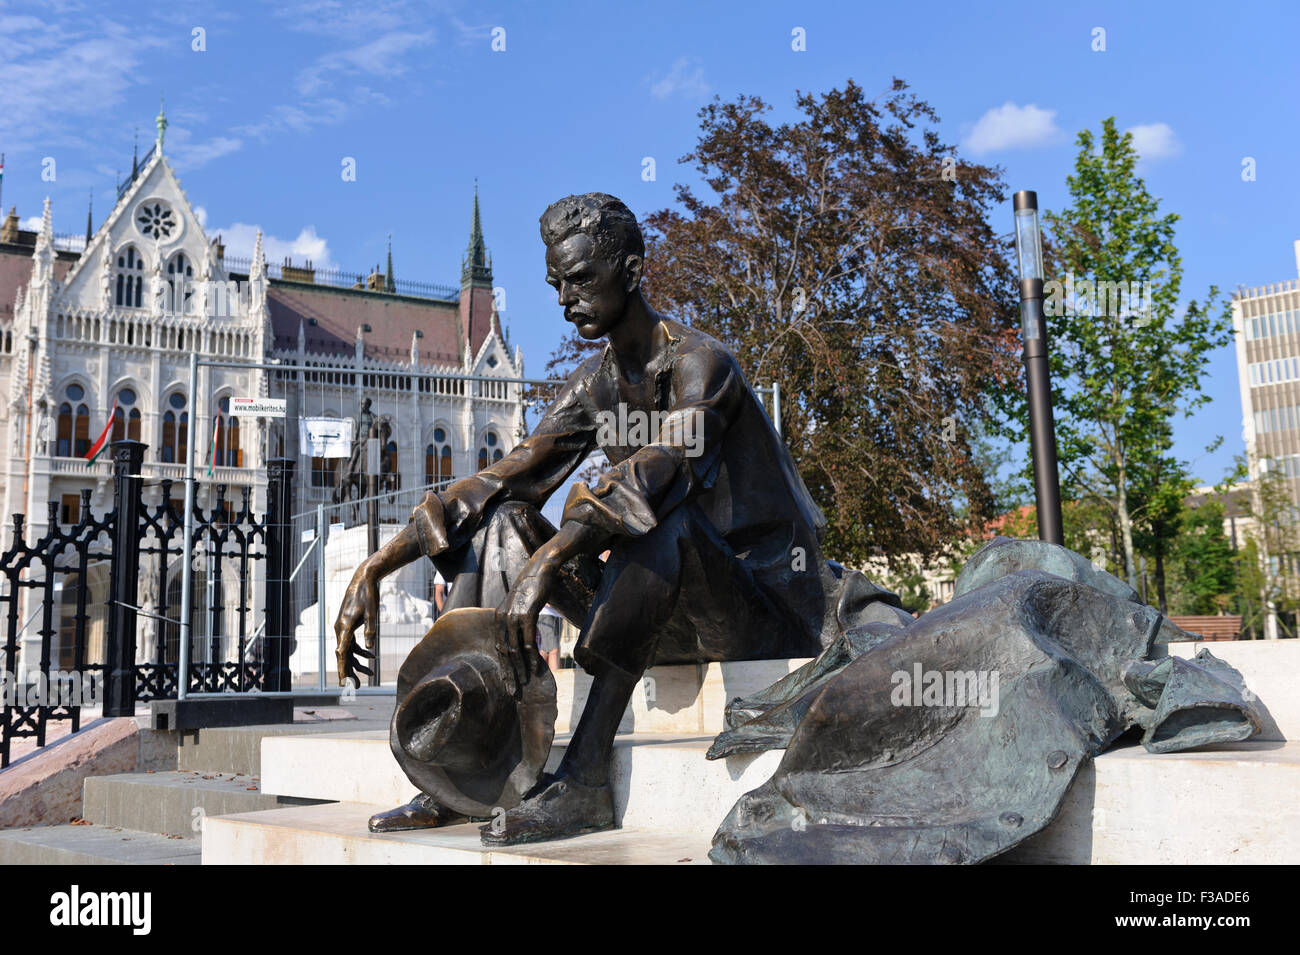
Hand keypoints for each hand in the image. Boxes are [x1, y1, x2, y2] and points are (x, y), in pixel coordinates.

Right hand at [335, 558, 378, 686]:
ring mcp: (343, 628)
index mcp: (345, 627)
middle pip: (343, 655)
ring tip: (370, 674)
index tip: (342, 683)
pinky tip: (372, 657)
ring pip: (347, 651)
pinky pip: (351, 644)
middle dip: (350, 671)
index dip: (342, 669)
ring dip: (357, 663)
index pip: (342, 653)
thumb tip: (370, 649)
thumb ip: (371, 631)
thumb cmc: (368, 595)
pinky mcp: (348, 626)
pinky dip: (360, 652)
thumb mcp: (373, 613)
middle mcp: (340, 629)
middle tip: (358, 686)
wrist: (364, 580)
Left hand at [495, 552, 557, 694]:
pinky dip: (532, 656)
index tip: (507, 682)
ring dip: (520, 668)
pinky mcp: (527, 615)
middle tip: (513, 691)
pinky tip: (536, 667)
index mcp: (497, 619)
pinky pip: (529, 641)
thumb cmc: (532, 588)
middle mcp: (502, 619)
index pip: (498, 648)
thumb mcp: (519, 606)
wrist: (540, 569)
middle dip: (509, 673)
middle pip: (503, 652)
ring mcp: (513, 617)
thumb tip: (522, 640)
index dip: (502, 667)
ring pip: (515, 649)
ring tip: (525, 682)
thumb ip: (517, 622)